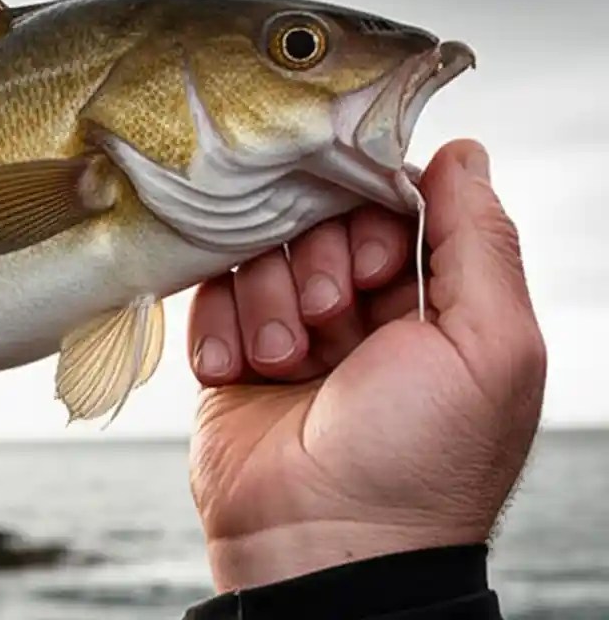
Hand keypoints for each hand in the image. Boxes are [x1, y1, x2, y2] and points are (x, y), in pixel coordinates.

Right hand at [185, 139, 546, 590]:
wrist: (321, 545)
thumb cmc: (419, 458)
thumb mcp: (489, 345)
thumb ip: (481, 240)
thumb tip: (463, 152)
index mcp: (429, 306)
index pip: (390, 206)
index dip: (375, 218)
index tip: (377, 270)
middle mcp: (358, 315)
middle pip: (319, 221)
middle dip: (320, 263)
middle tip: (330, 321)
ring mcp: (287, 334)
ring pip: (259, 254)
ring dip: (269, 303)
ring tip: (285, 364)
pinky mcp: (226, 357)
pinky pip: (208, 297)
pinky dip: (220, 330)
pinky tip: (237, 372)